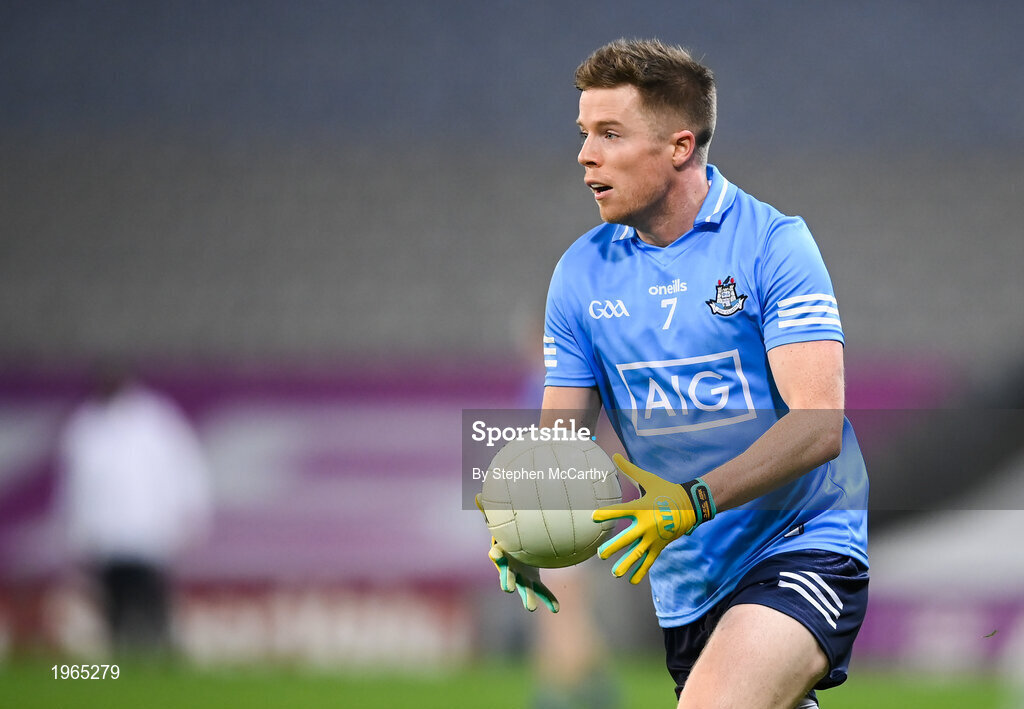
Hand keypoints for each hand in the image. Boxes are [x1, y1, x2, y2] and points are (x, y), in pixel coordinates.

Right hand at [475, 493, 558, 612]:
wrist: (517, 549)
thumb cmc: (507, 534)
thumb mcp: (500, 522)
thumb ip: (490, 511)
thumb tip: (478, 496)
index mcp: (503, 554)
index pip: (497, 553)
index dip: (496, 553)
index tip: (495, 553)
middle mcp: (510, 568)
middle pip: (507, 576)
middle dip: (507, 581)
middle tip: (508, 587)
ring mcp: (522, 577)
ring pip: (524, 589)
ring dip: (527, 597)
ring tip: (529, 607)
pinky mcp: (534, 581)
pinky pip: (542, 591)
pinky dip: (548, 599)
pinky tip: (556, 609)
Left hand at [592, 454, 715, 583]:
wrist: (690, 505)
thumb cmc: (665, 490)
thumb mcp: (648, 479)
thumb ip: (629, 470)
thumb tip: (614, 455)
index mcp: (641, 508)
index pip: (620, 511)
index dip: (606, 514)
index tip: (593, 517)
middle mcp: (646, 525)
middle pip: (627, 538)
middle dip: (613, 546)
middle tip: (600, 554)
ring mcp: (653, 538)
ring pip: (638, 554)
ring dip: (626, 564)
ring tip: (615, 573)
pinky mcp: (659, 546)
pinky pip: (649, 561)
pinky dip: (640, 571)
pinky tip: (631, 580)